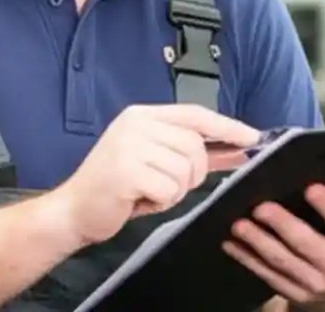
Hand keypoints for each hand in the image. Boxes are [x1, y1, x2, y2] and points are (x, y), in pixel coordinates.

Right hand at [51, 104, 258, 245]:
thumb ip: (193, 152)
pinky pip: (169, 189)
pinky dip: (161, 202)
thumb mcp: (155, 161)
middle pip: (195, 145)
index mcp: (143, 115)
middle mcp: (136, 124)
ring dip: (175, 191)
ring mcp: (129, 145)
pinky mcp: (126, 171)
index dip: (227, 125)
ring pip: (185, 170)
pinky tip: (139, 201)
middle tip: (169, 186)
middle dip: (194, 173)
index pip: (195, 114)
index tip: (252, 137)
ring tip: (148, 192)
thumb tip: (237, 148)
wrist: (72, 211)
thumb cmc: (116, 187)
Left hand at [223, 172, 324, 310]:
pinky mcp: (293, 292)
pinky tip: (231, 243)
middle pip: (306, 245)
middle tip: (261, 206)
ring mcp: (313, 283)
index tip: (311, 187)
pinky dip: (248, 260)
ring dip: (258, 243)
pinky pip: (268, 275)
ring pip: (282, 262)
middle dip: (282, 226)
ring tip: (239, 223)